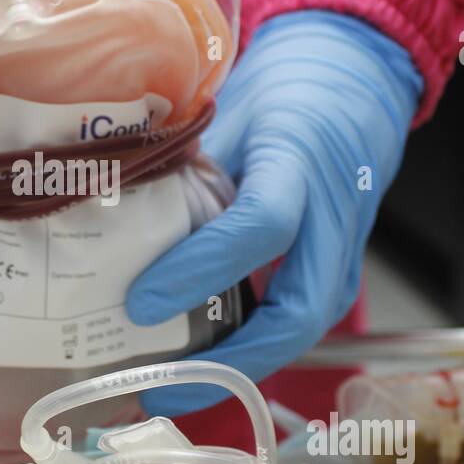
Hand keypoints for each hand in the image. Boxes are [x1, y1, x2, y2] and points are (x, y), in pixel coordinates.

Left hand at [125, 10, 421, 415]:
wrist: (355, 77)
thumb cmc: (286, 87)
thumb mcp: (230, 108)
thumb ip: (185, 162)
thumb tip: (108, 212)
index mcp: (300, 159)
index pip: (259, 226)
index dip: (200, 270)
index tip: (140, 302)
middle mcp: (333, 213)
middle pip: (299, 312)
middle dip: (228, 360)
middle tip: (157, 383)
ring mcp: (345, 247)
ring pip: (302, 329)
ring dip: (239, 366)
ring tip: (170, 386)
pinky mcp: (338, 267)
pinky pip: (297, 319)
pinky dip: (250, 347)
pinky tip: (199, 362)